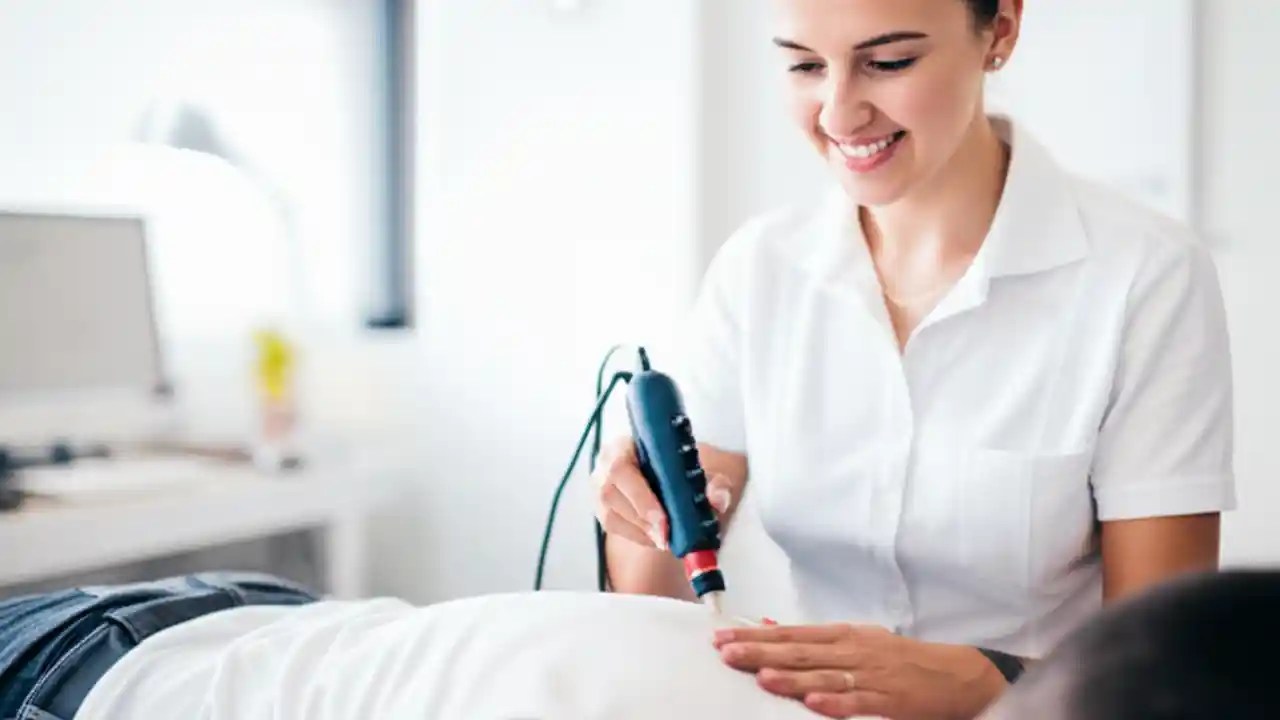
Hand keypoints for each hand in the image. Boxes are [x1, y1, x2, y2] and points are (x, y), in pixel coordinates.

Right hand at [590, 436, 735, 550]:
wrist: (669, 473)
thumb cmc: (679, 467)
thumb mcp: (700, 471)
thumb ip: (714, 483)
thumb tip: (718, 500)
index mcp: (625, 443)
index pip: (621, 468)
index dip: (640, 497)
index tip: (663, 520)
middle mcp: (606, 462)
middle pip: (611, 493)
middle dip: (642, 518)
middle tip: (667, 538)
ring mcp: (599, 486)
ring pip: (610, 513)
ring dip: (639, 531)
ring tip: (665, 540)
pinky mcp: (602, 507)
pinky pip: (612, 526)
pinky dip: (636, 536)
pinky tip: (654, 539)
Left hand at [713, 623, 1006, 719]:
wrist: (955, 674)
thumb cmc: (898, 658)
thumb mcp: (855, 639)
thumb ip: (812, 638)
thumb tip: (769, 625)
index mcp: (842, 635)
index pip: (791, 633)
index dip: (756, 635)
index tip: (723, 636)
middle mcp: (852, 651)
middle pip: (800, 651)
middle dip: (761, 652)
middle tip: (727, 652)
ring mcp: (870, 675)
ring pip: (824, 675)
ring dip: (792, 676)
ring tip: (761, 676)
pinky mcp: (889, 701)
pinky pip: (859, 702)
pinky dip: (836, 701)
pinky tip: (814, 702)